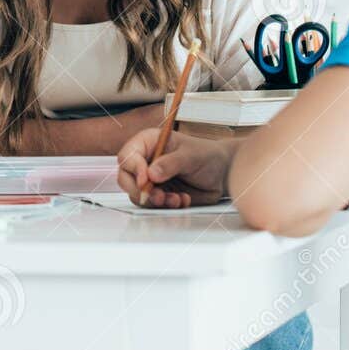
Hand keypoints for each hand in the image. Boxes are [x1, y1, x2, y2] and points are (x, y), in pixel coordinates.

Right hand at [116, 129, 234, 207]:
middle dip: (140, 191)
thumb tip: (151, 174)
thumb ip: (171, 163)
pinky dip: (167, 206)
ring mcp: (151, 179)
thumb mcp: (191, 156)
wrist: (222, 173)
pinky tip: (183, 199)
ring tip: (176, 199)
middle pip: (125, 178)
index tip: (145, 181)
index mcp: (148, 143)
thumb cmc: (207, 156)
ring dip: (156, 201)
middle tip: (158, 196)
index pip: (128, 156)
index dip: (133, 170)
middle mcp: (145, 161)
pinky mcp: (159, 193)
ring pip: (138, 195)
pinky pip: (153, 205)